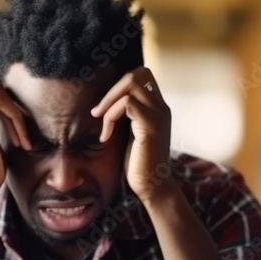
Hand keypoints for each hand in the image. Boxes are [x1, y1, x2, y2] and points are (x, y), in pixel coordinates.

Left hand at [90, 67, 173, 203]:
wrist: (152, 187)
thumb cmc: (138, 163)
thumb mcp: (129, 132)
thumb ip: (124, 115)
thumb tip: (104, 101)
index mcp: (157, 107)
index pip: (142, 75)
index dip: (120, 84)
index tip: (105, 107)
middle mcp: (161, 107)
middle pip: (138, 73)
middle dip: (113, 89)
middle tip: (98, 112)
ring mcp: (158, 115)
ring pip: (132, 83)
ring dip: (109, 102)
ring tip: (102, 125)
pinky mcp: (151, 127)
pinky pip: (127, 104)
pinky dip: (110, 116)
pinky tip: (106, 136)